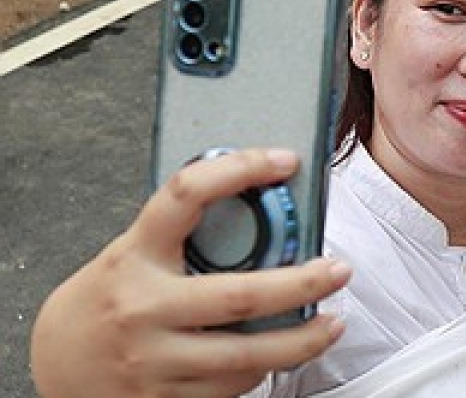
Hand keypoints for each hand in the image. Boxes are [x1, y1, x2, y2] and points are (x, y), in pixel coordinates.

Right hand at [30, 149, 351, 397]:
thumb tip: (263, 205)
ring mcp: (153, 358)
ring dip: (301, 341)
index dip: (238, 169)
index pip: (185, 194)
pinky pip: (232, 388)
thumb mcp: (135, 254)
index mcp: (136, 254)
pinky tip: (278, 356)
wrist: (58, 364)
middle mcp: (143, 307)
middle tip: (338, 270)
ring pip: (246, 356)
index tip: (283, 160)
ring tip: (331, 324)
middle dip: (302, 284)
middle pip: (240, 297)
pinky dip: (262, 371)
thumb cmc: (108, 300)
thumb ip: (186, 237)